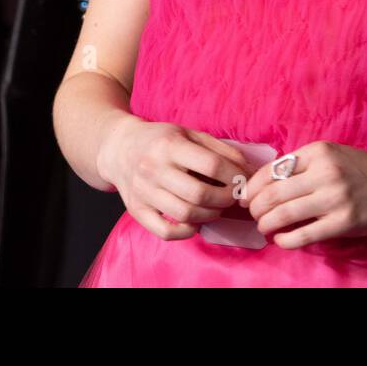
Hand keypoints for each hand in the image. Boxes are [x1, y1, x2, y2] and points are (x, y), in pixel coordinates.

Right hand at [96, 117, 249, 241]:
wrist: (119, 148)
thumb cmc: (161, 139)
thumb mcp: (189, 133)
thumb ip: (219, 149)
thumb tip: (246, 169)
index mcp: (170, 145)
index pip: (211, 165)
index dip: (234, 175)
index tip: (243, 180)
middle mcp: (154, 169)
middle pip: (199, 193)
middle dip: (225, 199)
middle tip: (233, 197)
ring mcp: (143, 192)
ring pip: (185, 214)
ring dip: (210, 215)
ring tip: (217, 208)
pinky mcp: (136, 210)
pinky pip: (165, 232)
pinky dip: (186, 232)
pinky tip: (195, 222)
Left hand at [239, 140, 366, 247]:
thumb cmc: (365, 171)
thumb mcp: (334, 156)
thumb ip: (303, 165)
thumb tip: (264, 183)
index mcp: (319, 151)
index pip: (271, 170)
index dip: (253, 187)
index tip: (246, 197)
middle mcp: (325, 172)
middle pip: (272, 193)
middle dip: (255, 208)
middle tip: (253, 215)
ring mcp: (335, 198)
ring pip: (283, 214)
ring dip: (266, 224)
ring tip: (264, 227)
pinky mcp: (344, 222)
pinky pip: (303, 235)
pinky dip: (285, 240)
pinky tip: (282, 239)